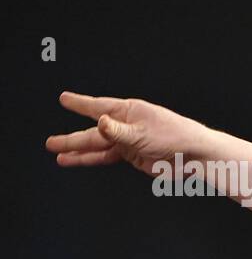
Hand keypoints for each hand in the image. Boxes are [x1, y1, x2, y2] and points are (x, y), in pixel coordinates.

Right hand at [45, 91, 206, 174]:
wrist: (194, 155)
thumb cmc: (174, 136)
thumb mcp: (143, 133)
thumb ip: (118, 130)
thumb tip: (98, 121)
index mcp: (129, 111)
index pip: (98, 106)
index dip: (80, 104)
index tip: (64, 99)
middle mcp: (125, 125)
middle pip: (93, 132)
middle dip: (72, 138)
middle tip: (50, 142)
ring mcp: (128, 141)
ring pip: (97, 147)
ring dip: (78, 151)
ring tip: (58, 155)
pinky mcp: (132, 156)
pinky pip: (106, 157)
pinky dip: (91, 159)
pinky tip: (76, 160)